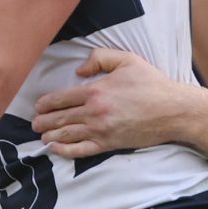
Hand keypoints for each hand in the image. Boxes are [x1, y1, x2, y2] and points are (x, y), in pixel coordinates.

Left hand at [33, 49, 190, 159]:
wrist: (173, 110)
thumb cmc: (151, 84)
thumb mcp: (127, 60)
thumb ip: (99, 58)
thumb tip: (79, 71)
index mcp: (96, 90)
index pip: (61, 98)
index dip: (45, 104)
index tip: (38, 107)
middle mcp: (94, 112)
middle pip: (60, 118)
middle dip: (43, 122)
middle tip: (35, 124)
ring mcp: (100, 130)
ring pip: (67, 134)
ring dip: (50, 136)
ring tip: (41, 136)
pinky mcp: (109, 144)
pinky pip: (81, 150)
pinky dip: (65, 151)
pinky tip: (55, 149)